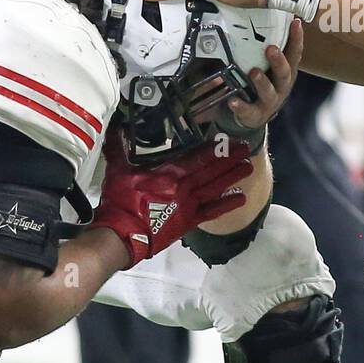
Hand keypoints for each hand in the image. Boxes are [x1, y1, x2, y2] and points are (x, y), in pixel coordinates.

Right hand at [90, 134, 253, 268]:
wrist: (122, 236)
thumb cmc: (120, 203)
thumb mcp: (117, 170)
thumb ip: (118, 147)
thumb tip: (114, 126)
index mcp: (169, 173)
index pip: (198, 157)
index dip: (215, 148)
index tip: (229, 140)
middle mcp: (184, 187)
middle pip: (212, 170)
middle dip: (230, 159)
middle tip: (246, 148)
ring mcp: (189, 205)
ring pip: (216, 188)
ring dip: (233, 177)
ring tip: (249, 167)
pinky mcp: (189, 222)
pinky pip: (212, 212)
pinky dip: (227, 205)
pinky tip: (241, 198)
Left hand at [224, 17, 303, 130]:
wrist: (251, 117)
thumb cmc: (258, 85)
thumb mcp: (265, 66)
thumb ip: (261, 48)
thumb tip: (251, 14)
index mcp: (285, 72)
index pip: (294, 53)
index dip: (297, 38)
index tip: (296, 22)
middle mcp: (281, 86)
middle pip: (285, 73)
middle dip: (279, 60)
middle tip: (271, 48)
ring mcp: (269, 102)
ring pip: (269, 92)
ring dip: (262, 82)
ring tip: (253, 72)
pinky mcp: (255, 115)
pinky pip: (248, 111)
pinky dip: (241, 106)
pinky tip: (233, 101)